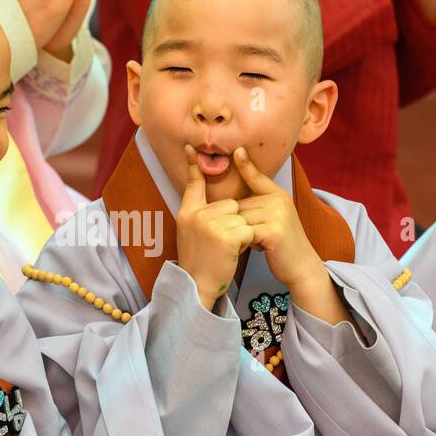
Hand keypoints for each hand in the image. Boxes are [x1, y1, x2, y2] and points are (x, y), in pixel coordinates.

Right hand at [175, 145, 255, 309]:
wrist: (198, 287)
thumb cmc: (199, 262)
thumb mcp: (191, 234)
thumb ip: (200, 213)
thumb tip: (222, 203)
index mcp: (187, 213)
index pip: (193, 184)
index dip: (193, 166)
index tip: (191, 148)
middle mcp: (196, 215)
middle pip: (229, 203)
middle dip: (235, 221)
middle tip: (224, 243)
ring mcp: (210, 224)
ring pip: (241, 216)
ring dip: (243, 232)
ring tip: (229, 249)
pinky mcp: (226, 236)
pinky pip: (247, 228)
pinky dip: (248, 241)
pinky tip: (236, 252)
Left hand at [231, 147, 346, 324]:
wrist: (301, 266)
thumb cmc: (281, 244)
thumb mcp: (272, 220)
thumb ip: (258, 207)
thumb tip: (234, 205)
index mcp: (278, 195)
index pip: (257, 177)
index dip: (245, 164)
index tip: (236, 150)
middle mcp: (278, 200)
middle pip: (239, 205)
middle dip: (237, 223)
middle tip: (251, 238)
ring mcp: (277, 214)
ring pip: (240, 219)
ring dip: (239, 234)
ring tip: (253, 245)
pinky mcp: (273, 231)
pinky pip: (245, 232)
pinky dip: (243, 242)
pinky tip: (254, 249)